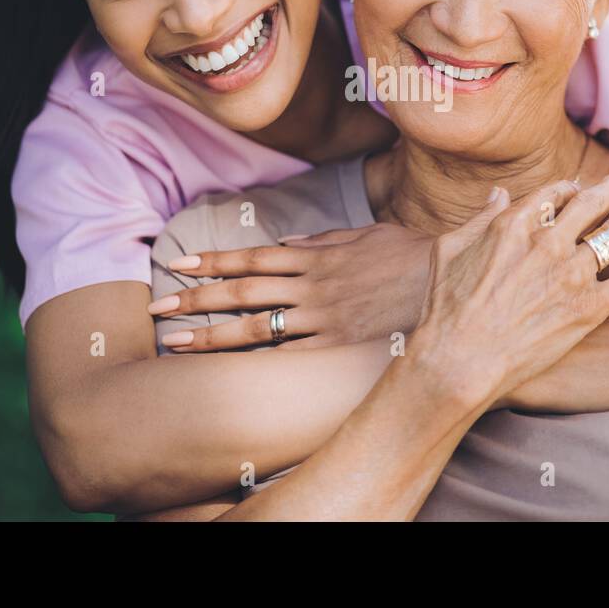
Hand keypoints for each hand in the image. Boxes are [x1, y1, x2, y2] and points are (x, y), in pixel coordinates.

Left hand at [149, 223, 432, 350]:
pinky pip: (289, 356)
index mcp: (316, 256)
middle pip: (241, 293)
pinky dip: (256, 361)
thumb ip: (323, 239)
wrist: (450, 283)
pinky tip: (228, 373)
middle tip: (158, 309)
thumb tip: (287, 243)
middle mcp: (311, 286)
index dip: (213, 261)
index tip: (177, 264)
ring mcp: (322, 319)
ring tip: (174, 345)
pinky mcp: (338, 346)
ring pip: (255, 328)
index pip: (253, 258)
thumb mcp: (367, 234)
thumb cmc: (412, 256)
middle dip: (196, 300)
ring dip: (211, 336)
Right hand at [404, 167, 608, 411]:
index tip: (584, 188)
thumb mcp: (450, 249)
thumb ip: (479, 217)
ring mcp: (570, 273)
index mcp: (514, 223)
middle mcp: (548, 240)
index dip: (573, 188)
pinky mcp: (587, 307)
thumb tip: (498, 194)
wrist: (458, 358)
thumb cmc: (445, 307)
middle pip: (596, 202)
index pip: (556, 193)